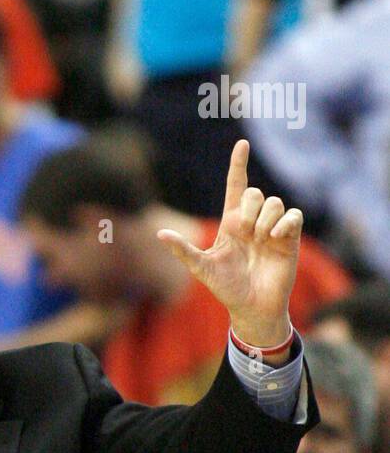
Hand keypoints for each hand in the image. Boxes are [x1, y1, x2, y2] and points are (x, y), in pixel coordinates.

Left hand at [157, 139, 302, 347]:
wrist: (251, 308)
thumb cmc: (227, 288)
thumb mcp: (202, 268)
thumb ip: (183, 250)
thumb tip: (160, 235)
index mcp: (232, 222)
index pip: (236, 185)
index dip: (238, 164)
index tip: (241, 144)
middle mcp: (253, 221)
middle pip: (255, 192)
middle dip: (250, 209)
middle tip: (246, 234)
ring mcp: (272, 228)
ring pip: (274, 202)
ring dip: (265, 220)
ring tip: (261, 242)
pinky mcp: (289, 238)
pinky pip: (293, 215)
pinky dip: (285, 223)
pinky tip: (275, 238)